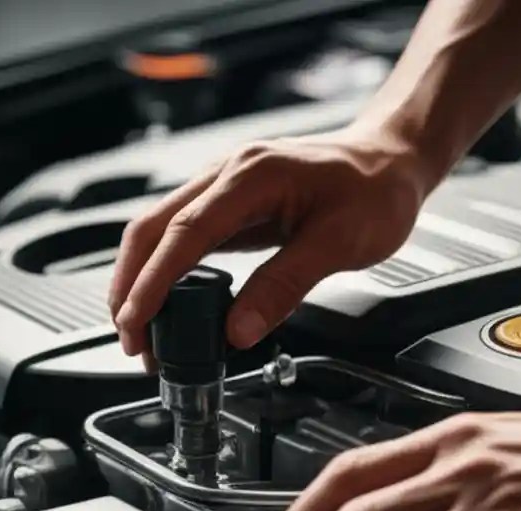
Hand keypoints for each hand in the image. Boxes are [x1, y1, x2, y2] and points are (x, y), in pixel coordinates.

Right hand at [109, 126, 434, 361]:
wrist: (391, 161)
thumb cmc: (374, 191)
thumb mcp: (338, 244)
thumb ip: (284, 286)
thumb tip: (237, 329)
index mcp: (251, 176)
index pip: (183, 232)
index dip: (153, 282)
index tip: (136, 321)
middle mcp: (227, 174)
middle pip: (152, 228)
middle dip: (130, 284)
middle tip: (129, 338)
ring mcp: (224, 186)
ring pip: (160, 230)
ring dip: (141, 278)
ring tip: (139, 329)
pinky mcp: (230, 204)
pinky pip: (183, 236)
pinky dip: (165, 270)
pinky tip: (164, 301)